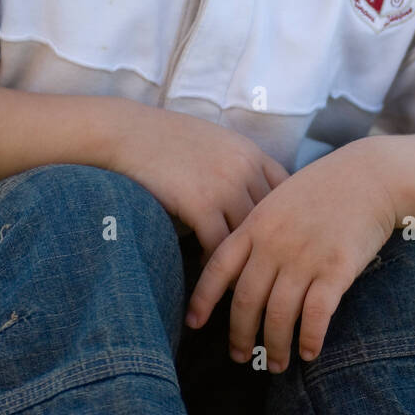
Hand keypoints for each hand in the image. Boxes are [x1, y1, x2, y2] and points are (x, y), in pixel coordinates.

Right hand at [105, 108, 289, 259]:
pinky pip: (219, 247)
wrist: (128, 132)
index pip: (286, 193)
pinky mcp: (201, 205)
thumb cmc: (167, 139)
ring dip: (243, 262)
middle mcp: (246, 168)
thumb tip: (250, 198)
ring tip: (237, 281)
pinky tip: (205, 269)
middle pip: (272, 220)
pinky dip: (215, 264)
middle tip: (264, 272)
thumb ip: (238, 166)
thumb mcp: (215, 142)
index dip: (284, 219)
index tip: (278, 239)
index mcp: (252, 152)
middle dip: (269, 246)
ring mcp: (226, 187)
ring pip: (248, 238)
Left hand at [184, 138, 398, 371]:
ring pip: (278, 315)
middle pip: (245, 300)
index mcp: (257, 224)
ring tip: (277, 363)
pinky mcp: (337, 268)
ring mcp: (305, 256)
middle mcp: (275, 243)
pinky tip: (309, 352)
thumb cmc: (324, 188)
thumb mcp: (279, 198)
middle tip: (241, 357)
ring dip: (275, 346)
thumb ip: (259, 228)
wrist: (370, 175)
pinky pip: (316, 315)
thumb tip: (239, 265)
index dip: (203, 298)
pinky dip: (309, 339)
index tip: (193, 323)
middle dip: (240, 335)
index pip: (219, 267)